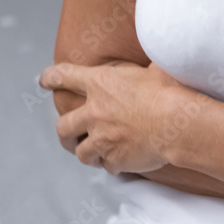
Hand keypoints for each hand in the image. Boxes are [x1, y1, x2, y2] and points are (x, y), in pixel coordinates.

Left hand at [38, 60, 188, 174]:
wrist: (179, 124)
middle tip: (68, 134)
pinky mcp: (114, 159)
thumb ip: (147, 65)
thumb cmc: (172, 92)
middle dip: (65, 132)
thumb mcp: (156, 67)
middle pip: (64, 126)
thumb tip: (158, 57)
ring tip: (92, 155)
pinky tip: (119, 164)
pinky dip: (111, 165)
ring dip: (85, 153)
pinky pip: (107, 166)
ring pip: (80, 152)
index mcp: (101, 83)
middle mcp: (95, 112)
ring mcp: (102, 139)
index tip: (43, 81)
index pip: (64, 76)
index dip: (51, 78)